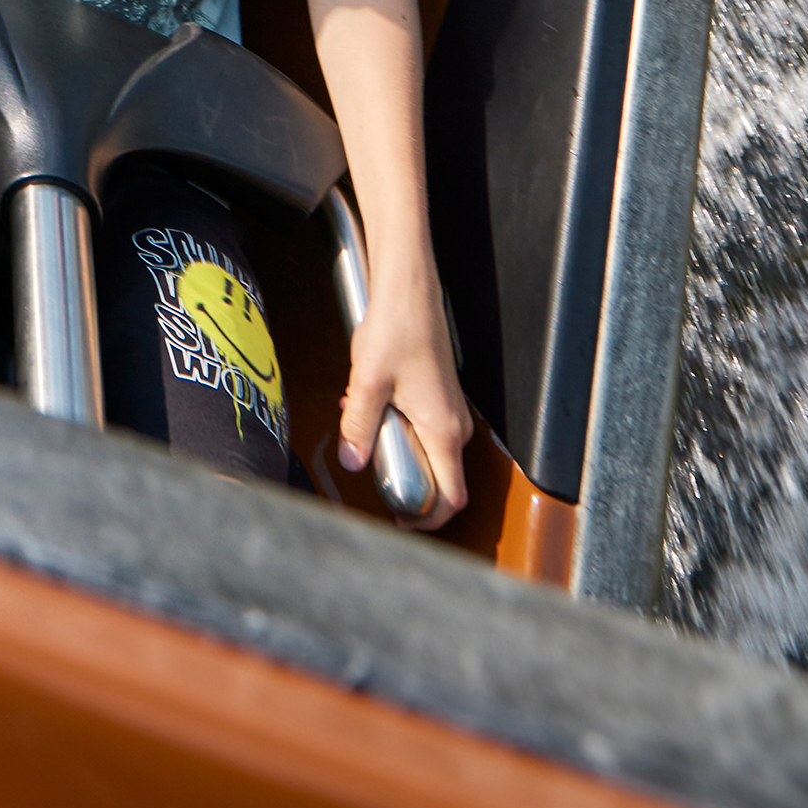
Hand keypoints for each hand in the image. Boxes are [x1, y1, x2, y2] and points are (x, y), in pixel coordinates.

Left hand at [339, 284, 470, 528]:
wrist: (408, 288)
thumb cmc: (396, 327)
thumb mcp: (368, 382)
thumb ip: (359, 426)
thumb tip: (352, 461)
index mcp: (444, 429)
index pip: (452, 496)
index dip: (427, 517)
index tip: (400, 519)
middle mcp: (455, 424)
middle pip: (439, 477)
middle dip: (402, 478)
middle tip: (370, 465)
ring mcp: (450, 409)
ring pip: (428, 451)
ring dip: (396, 448)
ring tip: (365, 424)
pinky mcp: (439, 395)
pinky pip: (424, 428)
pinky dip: (399, 427)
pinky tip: (371, 403)